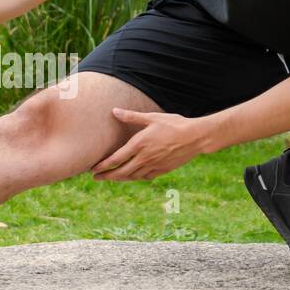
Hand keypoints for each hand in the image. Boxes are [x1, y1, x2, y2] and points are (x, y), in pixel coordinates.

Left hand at [90, 108, 204, 180]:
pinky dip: (136, 178)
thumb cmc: (173, 124)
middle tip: (96, 178)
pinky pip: (145, 177)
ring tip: (111, 178)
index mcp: (139, 145)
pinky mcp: (163, 170)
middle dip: (107, 176)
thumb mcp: (152, 117)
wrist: (196, 137)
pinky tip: (133, 176)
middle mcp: (144, 158)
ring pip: (132, 176)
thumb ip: (131, 116)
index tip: (93, 169)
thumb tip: (114, 111)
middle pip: (121, 172)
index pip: (116, 159)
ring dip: (120, 178)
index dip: (103, 166)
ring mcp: (154, 166)